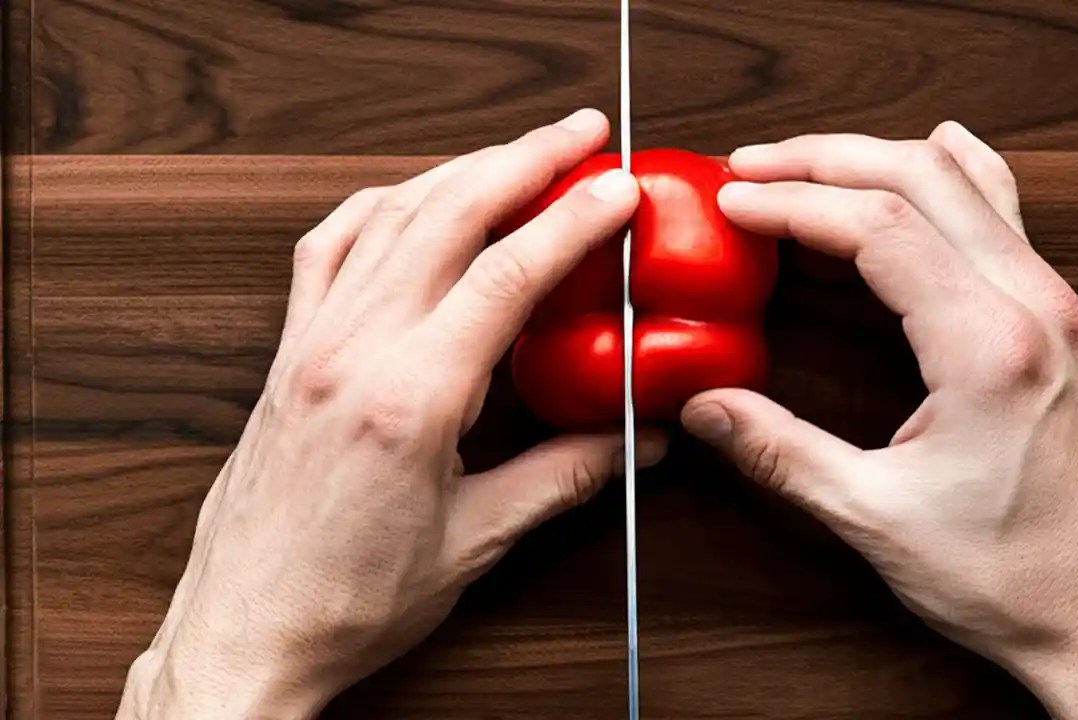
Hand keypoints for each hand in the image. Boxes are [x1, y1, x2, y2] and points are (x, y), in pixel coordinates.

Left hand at [116, 109, 666, 718]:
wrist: (247, 630)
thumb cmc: (347, 600)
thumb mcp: (477, 540)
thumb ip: (565, 476)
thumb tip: (631, 440)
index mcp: (408, 398)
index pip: (506, 274)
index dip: (572, 219)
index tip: (617, 188)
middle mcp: (351, 352)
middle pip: (447, 214)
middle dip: (524, 159)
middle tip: (580, 133)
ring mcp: (311, 344)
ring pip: (387, 216)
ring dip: (459, 170)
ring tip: (514, 153)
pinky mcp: (288, 354)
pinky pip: (329, 247)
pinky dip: (380, 206)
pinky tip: (409, 200)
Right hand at [683, 123, 1077, 718]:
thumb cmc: (1014, 577)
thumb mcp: (875, 517)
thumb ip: (779, 452)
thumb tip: (706, 407)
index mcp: (990, 347)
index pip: (879, 227)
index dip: (795, 203)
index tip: (736, 200)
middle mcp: (1034, 309)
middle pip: (921, 179)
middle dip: (826, 158)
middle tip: (752, 164)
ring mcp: (1056, 309)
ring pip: (966, 184)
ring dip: (880, 160)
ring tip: (809, 161)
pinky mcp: (1060, 324)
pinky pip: (1005, 214)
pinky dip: (953, 176)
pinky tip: (938, 153)